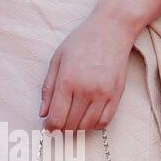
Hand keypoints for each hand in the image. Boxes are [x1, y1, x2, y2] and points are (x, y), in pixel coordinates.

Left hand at [39, 12, 133, 131]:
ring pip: (87, 126)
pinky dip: (94, 126)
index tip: (48, 126)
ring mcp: (103, 94)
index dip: (50, 127)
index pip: (57, 117)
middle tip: (58, 124)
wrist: (111, 30)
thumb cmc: (80, 42)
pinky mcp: (117, 95)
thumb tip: (43, 113)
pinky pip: (105, 122)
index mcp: (67, 81)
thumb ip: (48, 88)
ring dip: (77, 129)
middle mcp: (86, 90)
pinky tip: (87, 119)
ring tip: (71, 121)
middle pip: (71, 124)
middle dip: (61, 128)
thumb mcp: (57, 60)